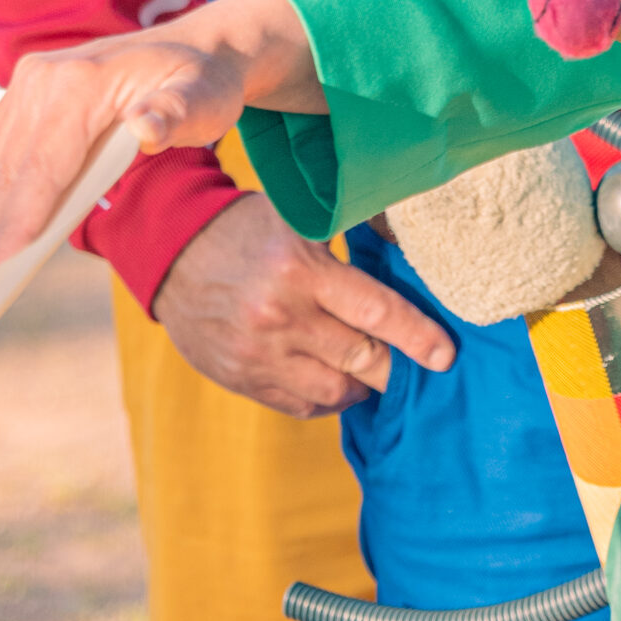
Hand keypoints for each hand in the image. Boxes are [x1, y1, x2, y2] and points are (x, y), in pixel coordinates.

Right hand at [0, 0, 318, 288]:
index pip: (43, 166)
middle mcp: (48, 76)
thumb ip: (176, 115)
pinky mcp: (30, 90)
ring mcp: (34, 80)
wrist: (198, 47)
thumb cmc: (203, 82)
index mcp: (83, 81)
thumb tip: (146, 128)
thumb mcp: (205, 98)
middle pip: (13, 168)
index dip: (20, 221)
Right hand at [154, 193, 454, 417]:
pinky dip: (330, 398)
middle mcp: (281, 318)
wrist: (173, 253)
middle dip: (397, 367)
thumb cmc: (248, 228)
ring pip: (335, 391)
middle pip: (361, 359)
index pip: (376, 313)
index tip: (446, 356)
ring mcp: (260, 356)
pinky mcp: (243, 380)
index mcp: (301, 271)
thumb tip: (406, 243)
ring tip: (377, 370)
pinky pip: (301, 405)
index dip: (418, 337)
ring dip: (364, 385)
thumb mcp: (297, 216)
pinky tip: (341, 380)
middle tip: (422, 367)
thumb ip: (348, 233)